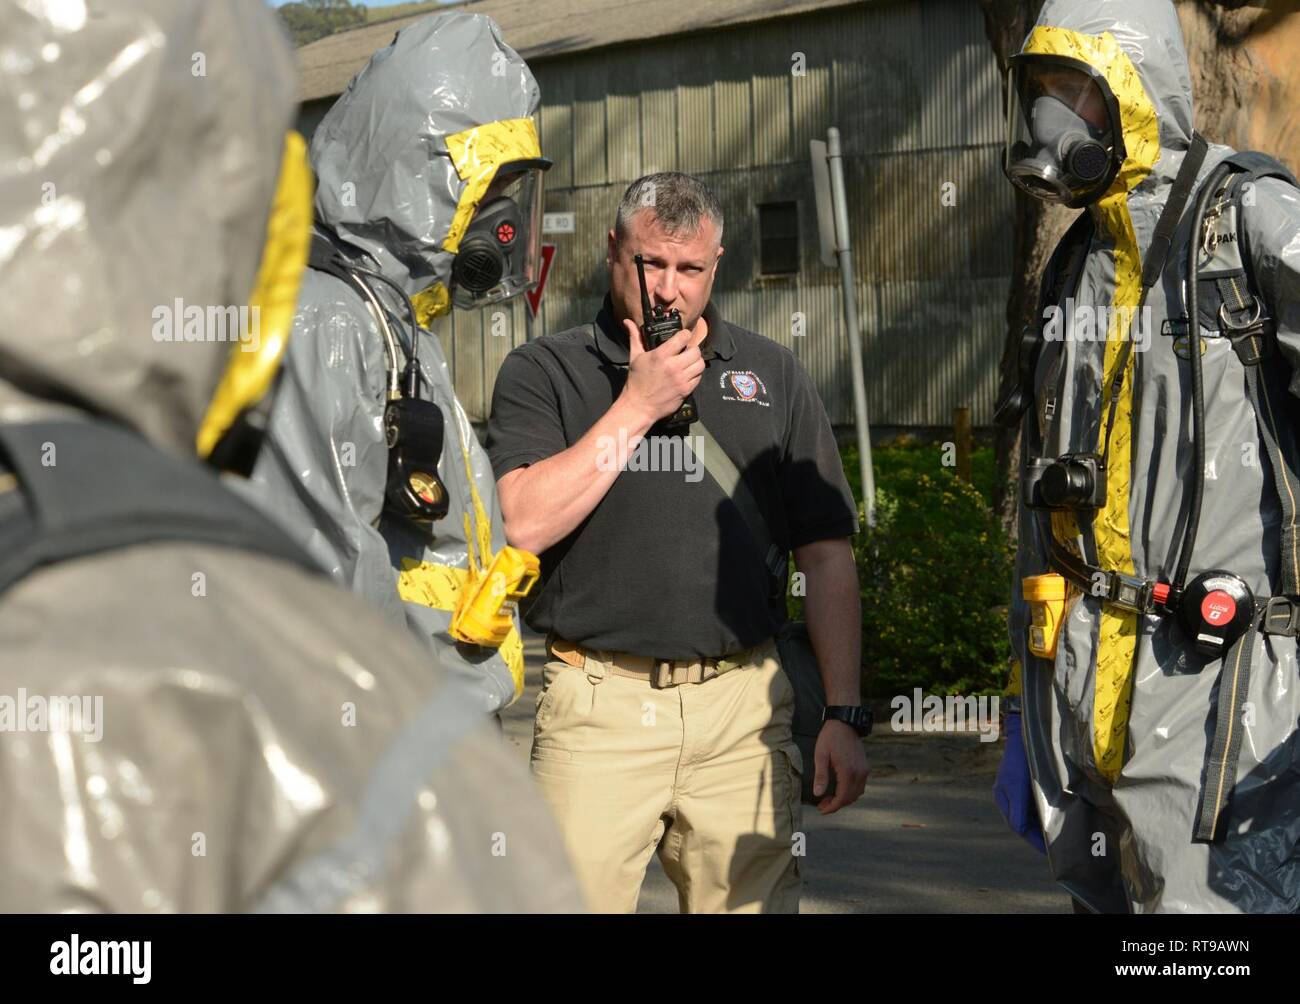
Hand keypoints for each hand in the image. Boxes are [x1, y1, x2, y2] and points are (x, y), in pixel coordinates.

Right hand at [620, 318, 703, 423]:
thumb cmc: (636, 381)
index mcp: (661, 355)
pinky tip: (687, 374)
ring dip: (696, 362)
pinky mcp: (685, 390)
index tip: (683, 337)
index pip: (683, 337)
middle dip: (692, 349)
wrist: (639, 406)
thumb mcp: (635, 357)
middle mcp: (673, 366)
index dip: (685, 335)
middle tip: (687, 352)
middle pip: (695, 350)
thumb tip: (627, 322)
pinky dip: (695, 375)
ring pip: (700, 364)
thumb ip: (635, 337)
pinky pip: (698, 377)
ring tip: (689, 363)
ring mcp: (681, 379)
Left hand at [812, 719, 868, 813]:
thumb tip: (818, 794)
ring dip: (844, 799)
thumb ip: (820, 775)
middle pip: (850, 798)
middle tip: (822, 805)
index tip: (821, 810)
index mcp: (848, 771)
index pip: (842, 798)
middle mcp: (859, 773)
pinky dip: (850, 792)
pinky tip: (839, 789)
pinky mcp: (865, 766)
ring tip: (829, 798)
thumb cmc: (830, 737)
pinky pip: (860, 786)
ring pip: (857, 793)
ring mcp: (864, 770)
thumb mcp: (821, 755)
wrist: (845, 722)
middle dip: (836, 805)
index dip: (832, 807)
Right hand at [992, 711, 1045, 852]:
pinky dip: (1046, 813)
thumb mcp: (1017, 786)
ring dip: (1043, 824)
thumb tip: (1021, 831)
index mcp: (1004, 798)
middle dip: (1040, 835)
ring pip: (1031, 815)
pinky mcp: (1027, 783)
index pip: (1018, 826)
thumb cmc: (1020, 758)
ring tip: (1061, 834)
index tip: (1050, 851)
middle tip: (1058, 846)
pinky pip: (1036, 804)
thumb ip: (1018, 809)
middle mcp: (1009, 796)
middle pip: (1024, 823)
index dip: (1034, 840)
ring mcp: (1018, 789)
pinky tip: (1059, 815)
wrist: (1025, 732)